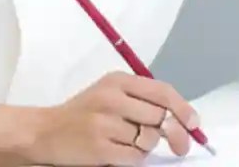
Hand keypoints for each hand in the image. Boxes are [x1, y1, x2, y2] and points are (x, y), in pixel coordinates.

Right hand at [28, 71, 198, 165]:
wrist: (44, 131)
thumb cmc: (83, 114)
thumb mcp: (109, 94)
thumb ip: (141, 100)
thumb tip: (181, 119)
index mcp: (117, 80)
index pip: (162, 92)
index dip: (184, 109)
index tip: (194, 124)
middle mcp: (111, 98)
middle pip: (160, 117)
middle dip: (171, 134)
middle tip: (177, 145)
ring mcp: (104, 123)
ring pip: (149, 139)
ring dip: (146, 146)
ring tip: (128, 142)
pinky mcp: (100, 148)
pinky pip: (135, 158)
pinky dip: (134, 159)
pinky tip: (119, 153)